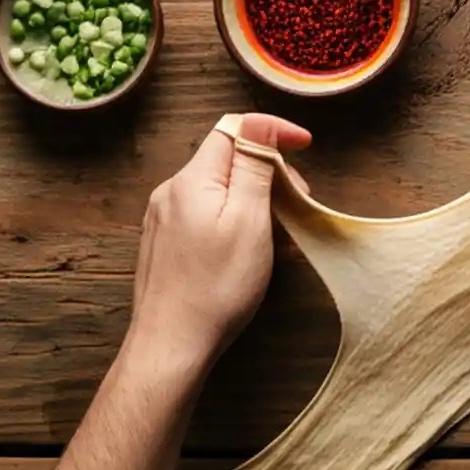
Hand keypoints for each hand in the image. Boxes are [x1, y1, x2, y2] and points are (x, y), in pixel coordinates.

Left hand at [129, 114, 310, 364]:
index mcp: (192, 180)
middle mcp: (171, 192)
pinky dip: (234, 218)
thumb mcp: (249, 221)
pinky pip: (205, 214)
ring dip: (253, 198)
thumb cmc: (216, 287)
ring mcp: (163, 219)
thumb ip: (253, 167)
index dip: (272, 129)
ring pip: (217, 189)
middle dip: (268, 170)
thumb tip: (259, 125)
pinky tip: (250, 248)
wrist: (171, 344)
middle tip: (299, 201)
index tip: (306, 144)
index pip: (233, 128)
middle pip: (226, 159)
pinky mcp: (164, 244)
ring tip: (279, 231)